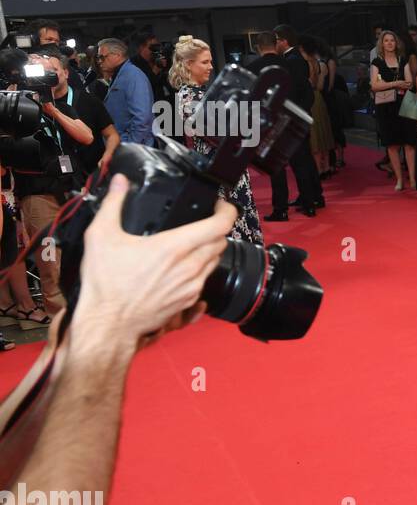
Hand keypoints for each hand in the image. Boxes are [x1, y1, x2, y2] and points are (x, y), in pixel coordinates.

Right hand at [73, 174, 236, 349]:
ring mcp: (192, 286)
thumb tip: (120, 182)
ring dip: (208, 250)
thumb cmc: (105, 284)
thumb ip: (113, 204)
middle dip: (215, 229)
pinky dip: (200, 270)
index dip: (226, 211)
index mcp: (174, 248)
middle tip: (201, 223)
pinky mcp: (189, 302)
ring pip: (214, 262)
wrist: (108, 323)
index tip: (221, 205)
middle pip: (220, 242)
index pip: (220, 225)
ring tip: (191, 244)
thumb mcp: (101, 236)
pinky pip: (205, 281)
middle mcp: (189, 267)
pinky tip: (183, 267)